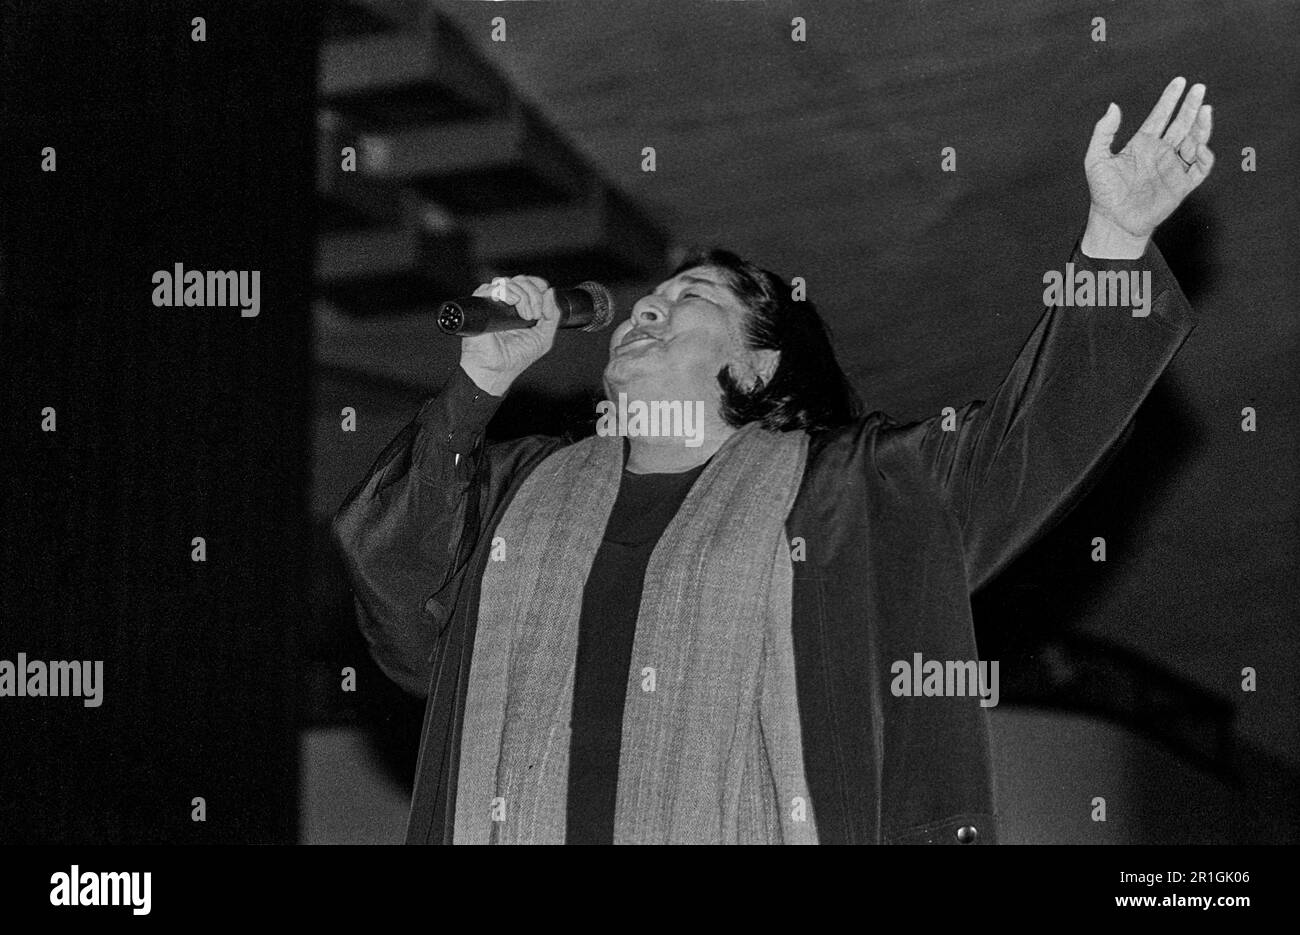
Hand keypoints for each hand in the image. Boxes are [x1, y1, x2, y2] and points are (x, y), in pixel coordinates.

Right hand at [459, 275, 560, 395]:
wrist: (496, 370)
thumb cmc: (516, 357)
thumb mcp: (543, 337)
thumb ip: (553, 315)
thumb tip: (551, 292)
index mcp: (521, 307)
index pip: (530, 283)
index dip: (538, 286)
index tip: (543, 303)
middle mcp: (507, 302)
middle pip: (521, 280)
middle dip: (533, 294)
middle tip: (534, 314)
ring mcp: (493, 303)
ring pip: (508, 281)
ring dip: (522, 294)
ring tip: (525, 315)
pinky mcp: (480, 306)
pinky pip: (489, 288)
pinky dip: (504, 291)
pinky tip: (512, 303)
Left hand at [1083, 77, 1214, 256]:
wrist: (1114, 221)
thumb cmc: (1103, 192)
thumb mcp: (1096, 159)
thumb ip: (1103, 132)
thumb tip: (1113, 106)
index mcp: (1142, 143)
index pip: (1160, 116)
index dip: (1170, 99)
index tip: (1180, 82)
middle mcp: (1160, 152)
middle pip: (1181, 123)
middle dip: (1191, 106)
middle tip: (1199, 88)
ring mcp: (1172, 167)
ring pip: (1194, 141)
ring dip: (1201, 126)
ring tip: (1204, 110)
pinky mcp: (1182, 185)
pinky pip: (1200, 167)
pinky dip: (1204, 156)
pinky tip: (1199, 146)